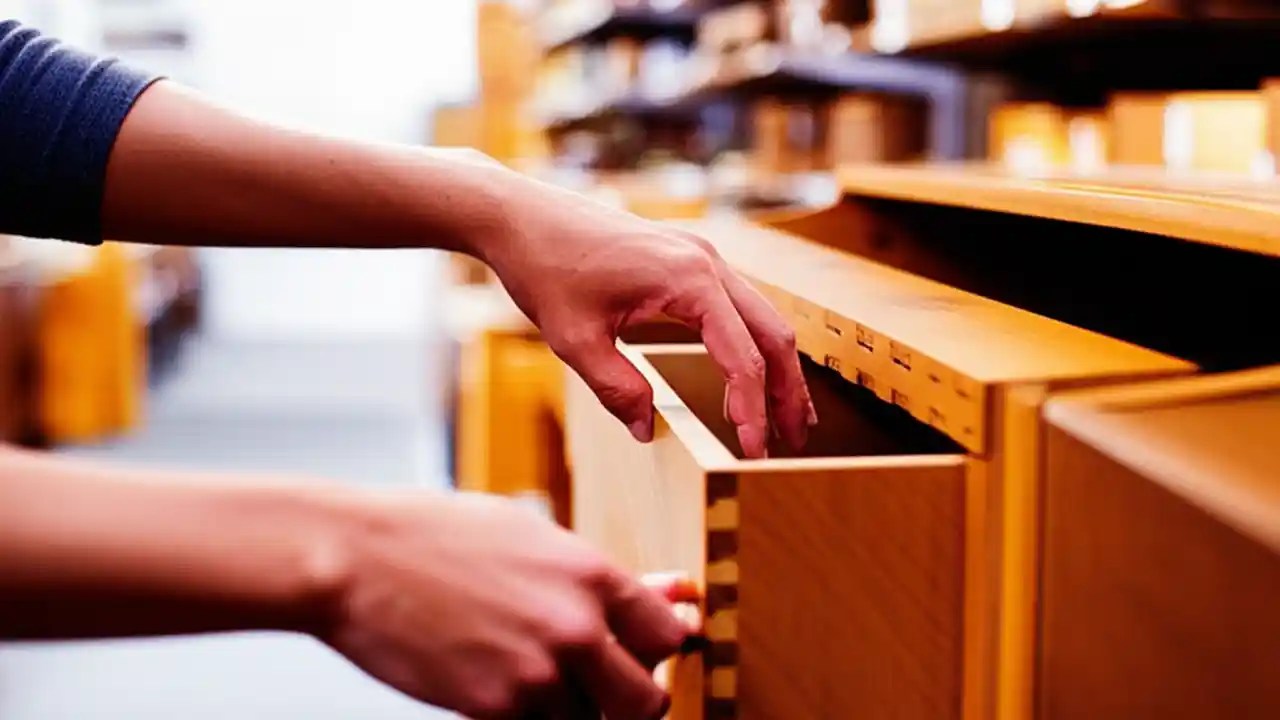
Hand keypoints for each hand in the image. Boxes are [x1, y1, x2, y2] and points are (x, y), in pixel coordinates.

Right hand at [321, 491, 691, 719]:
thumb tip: (673, 594)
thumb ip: (602, 578)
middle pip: (648, 701)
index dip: (656, 650)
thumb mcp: (533, 538)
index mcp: (592, 575)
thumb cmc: (439, 536)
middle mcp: (576, 627)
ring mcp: (536, 674)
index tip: (636, 653)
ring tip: (530, 678)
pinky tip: (495, 691)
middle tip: (600, 689)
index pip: (669, 636)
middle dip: (630, 701)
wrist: (357, 557)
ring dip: (571, 713)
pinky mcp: (494, 710)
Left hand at [483, 175, 816, 457]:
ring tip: (786, 417)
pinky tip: (750, 373)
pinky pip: (738, 304)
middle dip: (787, 392)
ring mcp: (701, 255)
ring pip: (762, 317)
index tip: (754, 453)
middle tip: (794, 443)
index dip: (752, 411)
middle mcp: (707, 262)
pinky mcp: (688, 257)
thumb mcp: (575, 341)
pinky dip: (753, 342)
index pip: (741, 358)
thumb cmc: (544, 268)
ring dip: (776, 367)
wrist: (521, 214)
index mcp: (689, 280)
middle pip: (772, 334)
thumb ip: (617, 390)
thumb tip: (649, 431)